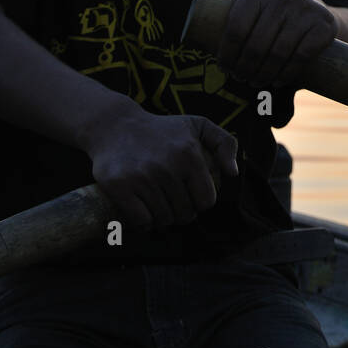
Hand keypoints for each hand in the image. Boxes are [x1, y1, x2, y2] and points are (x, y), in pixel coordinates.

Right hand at [84, 108, 238, 231]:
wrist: (115, 125)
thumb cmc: (162, 130)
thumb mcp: (198, 125)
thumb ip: (225, 143)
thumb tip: (232, 173)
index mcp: (189, 154)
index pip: (206, 201)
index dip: (200, 202)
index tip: (191, 195)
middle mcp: (167, 166)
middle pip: (185, 214)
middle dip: (181, 212)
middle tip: (172, 200)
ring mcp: (141, 177)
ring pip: (163, 219)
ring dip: (162, 217)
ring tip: (157, 202)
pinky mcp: (118, 186)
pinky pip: (141, 221)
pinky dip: (144, 222)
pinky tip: (142, 210)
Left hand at [177, 0, 337, 87]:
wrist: (309, 7)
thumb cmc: (263, 4)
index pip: (235, 28)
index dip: (227, 54)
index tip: (224, 68)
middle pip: (256, 44)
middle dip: (244, 68)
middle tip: (240, 79)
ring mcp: (305, 8)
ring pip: (278, 53)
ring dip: (263, 75)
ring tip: (255, 82)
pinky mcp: (323, 24)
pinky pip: (302, 56)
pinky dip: (287, 73)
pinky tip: (277, 80)